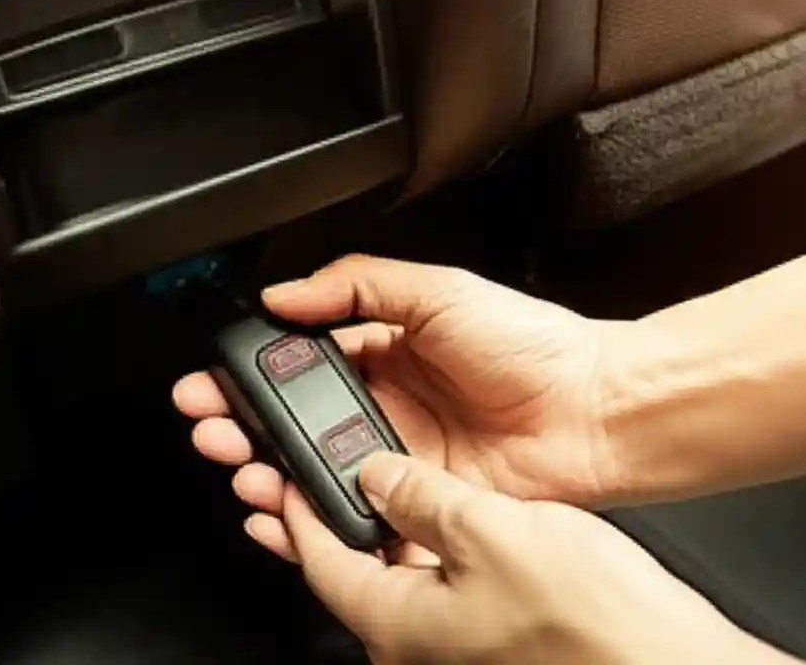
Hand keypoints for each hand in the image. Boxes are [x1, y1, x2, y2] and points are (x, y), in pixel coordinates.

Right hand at [173, 254, 627, 559]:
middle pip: (296, 422)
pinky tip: (282, 512)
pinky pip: (353, 515)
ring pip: (315, 471)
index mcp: (386, 351)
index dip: (254, 373)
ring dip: (267, 471)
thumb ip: (357, 286)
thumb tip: (286, 292)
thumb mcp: (438, 291)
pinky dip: (311, 519)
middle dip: (243, 425)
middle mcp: (387, 407)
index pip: (301, 363)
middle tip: (210, 427)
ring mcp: (399, 459)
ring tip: (239, 466)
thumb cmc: (536, 347)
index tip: (216, 379)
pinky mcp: (417, 504)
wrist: (595, 411)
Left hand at [286, 452, 798, 664]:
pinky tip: (449, 514)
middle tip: (316, 470)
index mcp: (397, 624)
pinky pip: (442, 586)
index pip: (318, 558)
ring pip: (398, 576)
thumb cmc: (594, 625)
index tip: (286, 468)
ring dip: (384, 528)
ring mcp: (457, 648)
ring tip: (382, 480)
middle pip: (352, 571)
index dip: (297, 505)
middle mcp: (417, 647)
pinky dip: (430, 546)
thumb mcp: (492, 531)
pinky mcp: (495, 640)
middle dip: (332, 517)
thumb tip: (376, 475)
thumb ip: (421, 497)